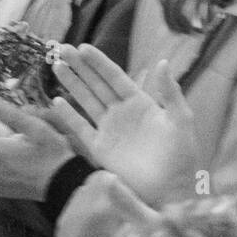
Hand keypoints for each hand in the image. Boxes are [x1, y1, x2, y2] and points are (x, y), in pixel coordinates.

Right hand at [49, 46, 198, 206]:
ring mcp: (108, 129)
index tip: (82, 47)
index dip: (99, 62)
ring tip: (56, 67)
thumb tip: (163, 62)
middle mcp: (121, 113)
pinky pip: (80, 127)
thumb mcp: (180, 120)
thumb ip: (170, 92)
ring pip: (85, 101)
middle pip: (95, 85)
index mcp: (140, 103)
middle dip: (79, 67)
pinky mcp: (99, 148)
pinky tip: (56, 101)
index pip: (115, 77)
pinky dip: (68, 115)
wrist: (170, 189)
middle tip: (62, 50)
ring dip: (71, 84)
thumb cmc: (181, 155)